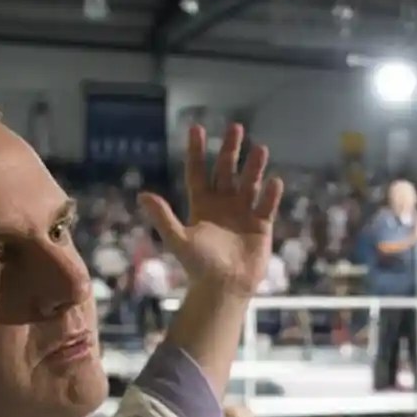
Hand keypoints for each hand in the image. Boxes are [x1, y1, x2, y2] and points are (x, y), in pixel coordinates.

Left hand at [139, 124, 282, 296]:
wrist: (224, 288)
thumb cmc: (199, 266)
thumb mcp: (178, 239)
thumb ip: (162, 216)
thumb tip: (142, 195)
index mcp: (202, 205)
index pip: (199, 172)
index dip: (197, 151)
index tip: (196, 128)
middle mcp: (223, 205)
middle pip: (226, 171)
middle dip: (230, 150)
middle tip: (235, 127)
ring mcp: (243, 213)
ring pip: (249, 183)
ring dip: (254, 166)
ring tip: (260, 148)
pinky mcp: (261, 226)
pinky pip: (267, 205)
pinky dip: (270, 194)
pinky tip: (274, 181)